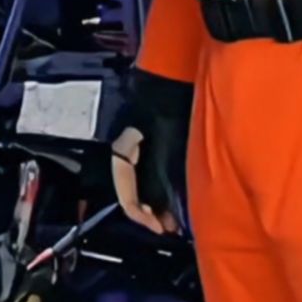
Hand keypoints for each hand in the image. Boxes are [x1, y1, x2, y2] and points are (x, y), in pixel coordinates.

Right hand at [111, 68, 192, 235]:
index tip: (159, 228)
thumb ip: (165, 179)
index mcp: (121, 152)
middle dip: (152, 211)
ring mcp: (138, 144)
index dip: (141, 216)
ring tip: (179, 215)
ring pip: (145, 182)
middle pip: (135, 190)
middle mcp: (125, 150)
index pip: (125, 195)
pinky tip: (180, 193)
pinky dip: (165, 184)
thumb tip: (170, 210)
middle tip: (171, 226)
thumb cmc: (165, 104)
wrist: (174, 74)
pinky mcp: (154, 138)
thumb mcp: (166, 147)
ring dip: (159, 200)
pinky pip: (154, 170)